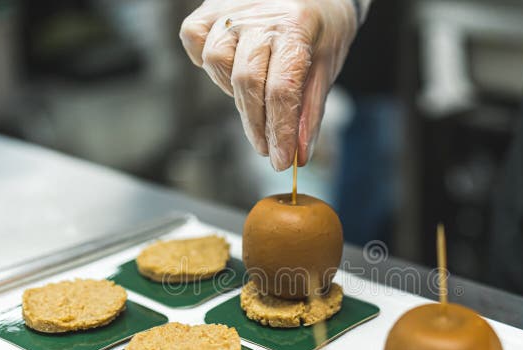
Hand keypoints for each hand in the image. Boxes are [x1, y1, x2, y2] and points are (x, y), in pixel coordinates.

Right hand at [180, 0, 359, 169]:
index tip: (281, 161)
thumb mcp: (327, 67)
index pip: (282, 90)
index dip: (280, 131)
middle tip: (267, 147)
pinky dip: (208, 61)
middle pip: (247, 81)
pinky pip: (195, 38)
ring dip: (233, 90)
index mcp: (296, 25)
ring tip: (254, 97)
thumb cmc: (324, 26)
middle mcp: (261, 13)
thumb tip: (299, 155)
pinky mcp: (212, 6)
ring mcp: (233, 7)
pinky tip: (230, 71)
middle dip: (257, 124)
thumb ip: (310, 112)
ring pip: (217, 60)